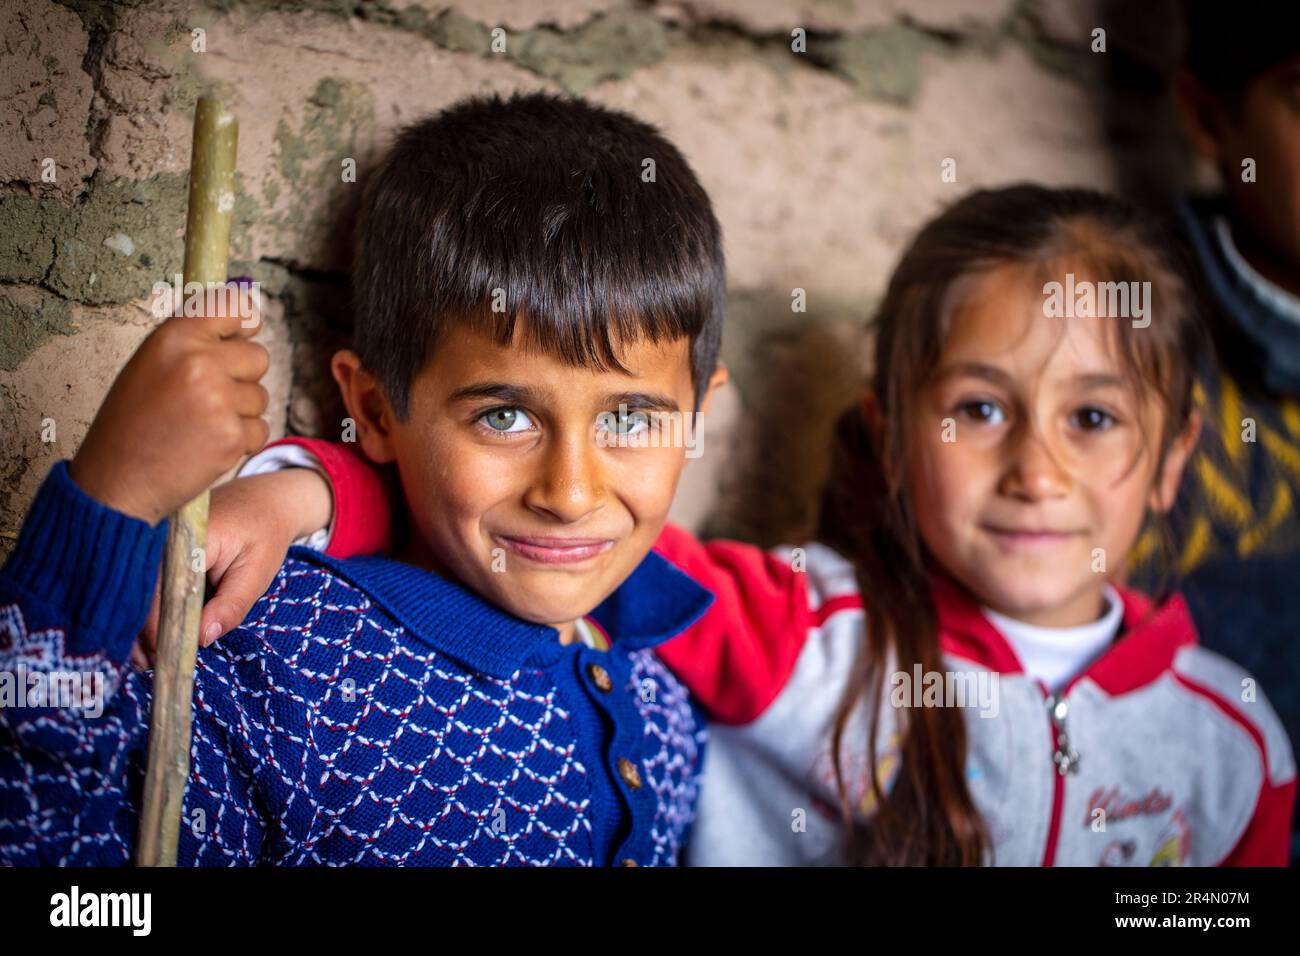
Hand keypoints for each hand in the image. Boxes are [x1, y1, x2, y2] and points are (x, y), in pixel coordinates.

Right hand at [70, 289, 269, 524]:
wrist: (117, 480)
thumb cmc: (133, 421)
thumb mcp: (152, 364)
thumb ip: (195, 341)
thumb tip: (244, 313)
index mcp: (175, 337)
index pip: (234, 307)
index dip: (244, 322)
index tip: (244, 333)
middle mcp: (199, 362)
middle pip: (258, 356)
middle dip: (242, 376)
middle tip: (209, 397)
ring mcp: (219, 400)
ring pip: (260, 395)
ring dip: (240, 412)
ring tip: (200, 425)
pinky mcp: (232, 435)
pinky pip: (260, 428)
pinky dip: (241, 440)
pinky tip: (208, 446)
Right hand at [130, 468, 332, 666]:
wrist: (265, 500)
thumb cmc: (265, 534)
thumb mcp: (257, 572)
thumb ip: (231, 605)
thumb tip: (202, 639)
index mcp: (188, 539)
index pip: (160, 590)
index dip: (155, 627)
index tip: (160, 657)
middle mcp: (164, 536)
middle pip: (139, 590)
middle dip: (139, 631)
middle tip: (148, 665)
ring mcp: (156, 539)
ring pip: (138, 587)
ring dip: (139, 622)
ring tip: (146, 658)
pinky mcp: (156, 546)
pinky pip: (145, 579)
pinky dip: (148, 606)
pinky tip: (150, 633)